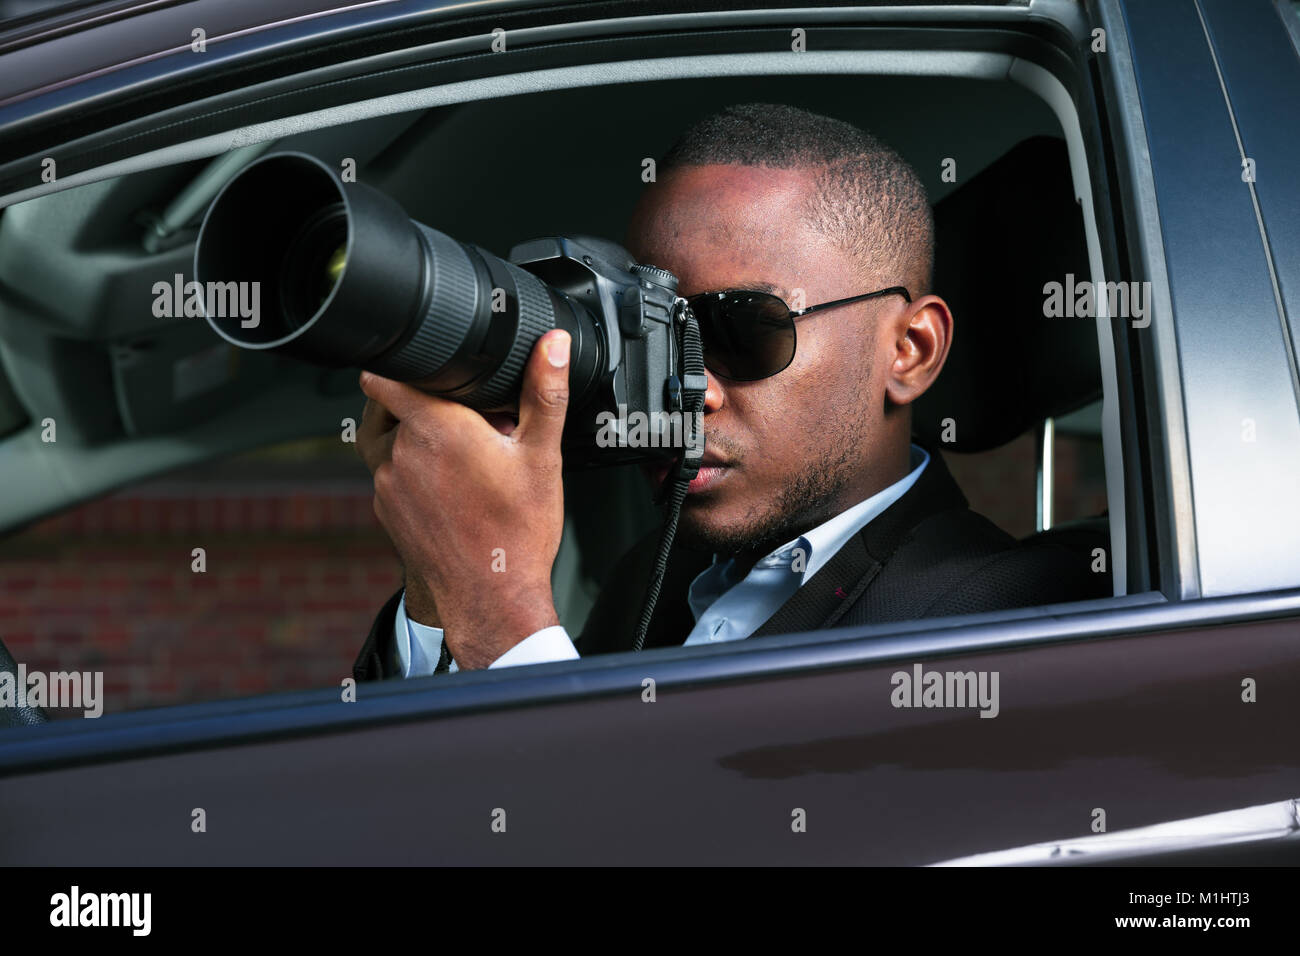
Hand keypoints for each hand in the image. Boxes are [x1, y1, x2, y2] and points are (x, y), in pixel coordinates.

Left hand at [356, 330, 570, 668]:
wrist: (492, 598)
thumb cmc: (517, 532)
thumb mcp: (542, 455)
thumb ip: (544, 392)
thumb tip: (551, 346)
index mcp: (436, 428)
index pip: (384, 376)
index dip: (402, 367)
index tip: (424, 372)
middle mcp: (402, 452)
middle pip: (392, 407)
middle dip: (424, 407)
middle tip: (468, 425)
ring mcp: (388, 485)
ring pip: (390, 442)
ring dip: (417, 441)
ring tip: (463, 460)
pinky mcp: (386, 512)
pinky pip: (392, 477)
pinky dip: (414, 475)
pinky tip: (453, 492)